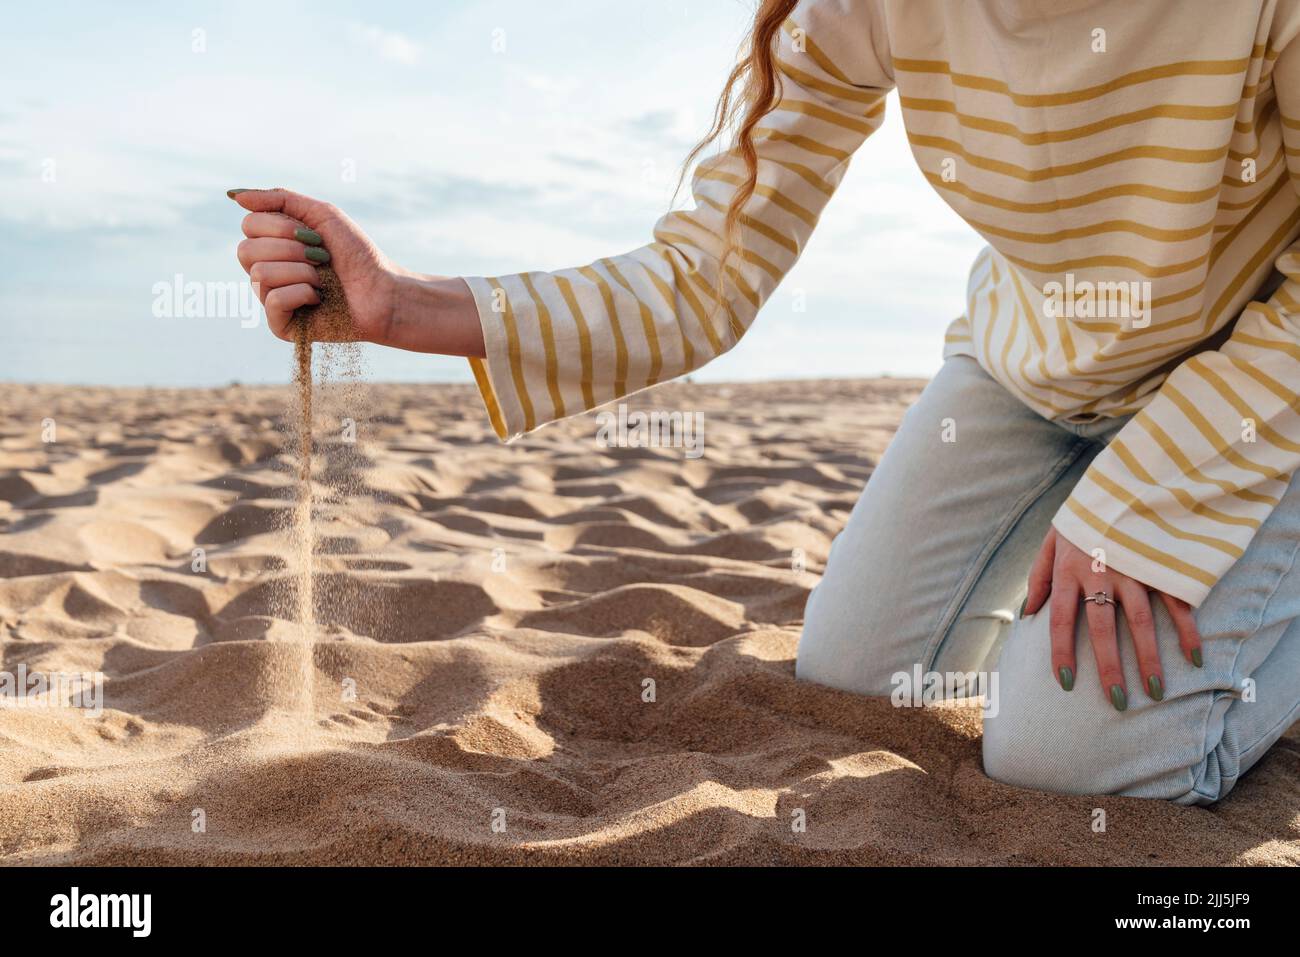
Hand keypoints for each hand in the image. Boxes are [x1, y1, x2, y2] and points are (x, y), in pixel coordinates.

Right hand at [229, 187, 396, 342]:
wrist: (382, 291)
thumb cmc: (356, 254)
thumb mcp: (320, 214)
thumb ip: (278, 199)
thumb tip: (233, 194)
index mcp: (271, 245)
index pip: (248, 225)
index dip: (280, 226)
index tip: (314, 235)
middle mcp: (266, 272)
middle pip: (245, 251)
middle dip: (290, 249)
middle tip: (320, 258)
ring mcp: (271, 299)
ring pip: (260, 274)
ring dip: (302, 272)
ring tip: (323, 280)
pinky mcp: (281, 325)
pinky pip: (273, 300)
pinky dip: (302, 293)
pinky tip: (320, 299)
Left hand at [1023, 527, 1202, 709]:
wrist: (1121, 481)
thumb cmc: (1082, 516)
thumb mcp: (1052, 540)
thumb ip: (1039, 577)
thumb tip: (1028, 614)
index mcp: (1069, 570)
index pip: (1060, 620)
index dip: (1062, 653)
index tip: (1066, 683)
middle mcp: (1100, 573)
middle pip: (1103, 628)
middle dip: (1109, 667)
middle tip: (1117, 702)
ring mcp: (1134, 569)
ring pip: (1141, 621)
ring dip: (1149, 658)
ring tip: (1155, 692)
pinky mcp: (1160, 563)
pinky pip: (1176, 601)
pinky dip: (1187, 630)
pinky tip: (1194, 657)